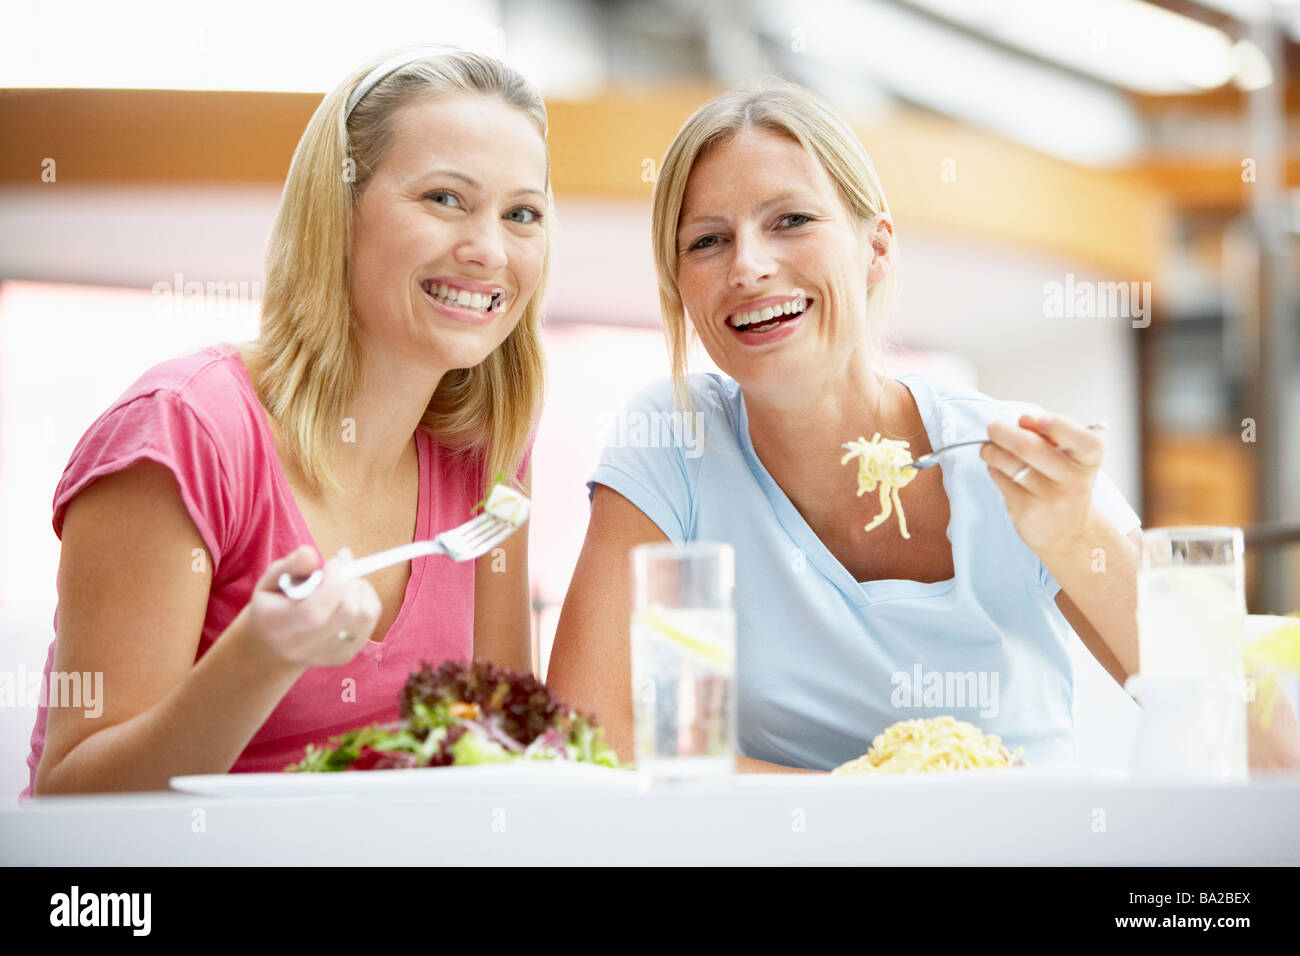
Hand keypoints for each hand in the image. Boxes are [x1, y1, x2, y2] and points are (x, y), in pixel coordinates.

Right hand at [240, 545, 381, 667]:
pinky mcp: (347, 654)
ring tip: (340, 582)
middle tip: (338, 565)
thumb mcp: (271, 580)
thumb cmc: (274, 605)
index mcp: (279, 628)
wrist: (275, 647)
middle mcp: (304, 647)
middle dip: (348, 580)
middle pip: (346, 611)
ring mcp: (329, 654)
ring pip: (364, 614)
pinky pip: (370, 618)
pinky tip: (347, 595)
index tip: (333, 561)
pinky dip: (365, 598)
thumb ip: (290, 564)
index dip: (333, 581)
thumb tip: (311, 553)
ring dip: (358, 588)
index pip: (315, 611)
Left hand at [980, 412, 1103, 559]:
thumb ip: (1051, 434)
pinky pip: (1001, 479)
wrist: (1068, 533)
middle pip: (1030, 447)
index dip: (1057, 425)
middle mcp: (1075, 480)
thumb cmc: (1064, 484)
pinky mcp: (1026, 510)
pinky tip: (998, 469)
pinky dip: (994, 469)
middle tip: (993, 427)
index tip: (1031, 418)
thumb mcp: (1070, 457)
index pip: (1084, 440)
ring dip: (992, 451)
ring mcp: (1050, 498)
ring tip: (989, 448)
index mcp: (1090, 460)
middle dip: (1004, 433)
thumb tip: (1025, 419)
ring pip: (1009, 463)